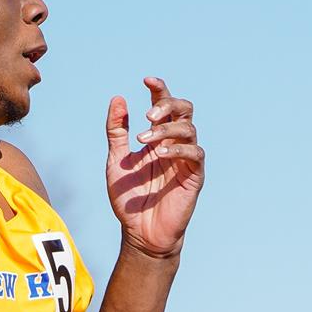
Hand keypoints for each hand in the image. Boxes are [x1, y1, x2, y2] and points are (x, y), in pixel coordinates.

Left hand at [105, 77, 202, 258]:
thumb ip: (116, 131)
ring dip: (167, 129)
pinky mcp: (194, 175)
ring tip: (146, 140)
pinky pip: (195, 153)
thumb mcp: (116, 160)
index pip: (164, 105)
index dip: (159, 89)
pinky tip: (161, 154)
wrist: (140, 231)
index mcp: (158, 137)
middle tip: (149, 115)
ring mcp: (186, 158)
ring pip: (189, 128)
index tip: (146, 79)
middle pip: (184, 109)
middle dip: (168, 104)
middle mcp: (175, 143)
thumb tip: (118, 98)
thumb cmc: (130, 198)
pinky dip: (178, 148)